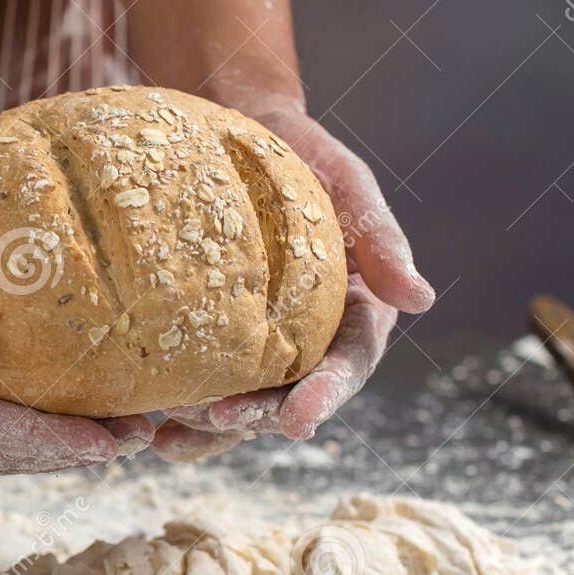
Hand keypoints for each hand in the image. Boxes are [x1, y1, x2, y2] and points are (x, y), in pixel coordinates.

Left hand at [160, 99, 434, 449]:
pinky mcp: (212, 343)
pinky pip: (200, 388)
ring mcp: (260, 346)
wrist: (236, 132)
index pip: (347, 363)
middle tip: (222, 422)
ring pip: (244, 405)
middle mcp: (308, 340)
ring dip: (214, 431)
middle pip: (291, 395)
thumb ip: (381, 239)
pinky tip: (150, 433)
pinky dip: (179, 416)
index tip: (298, 421)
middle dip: (259, 417)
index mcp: (353, 311)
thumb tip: (423, 300)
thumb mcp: (346, 183)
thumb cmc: (301, 154)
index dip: (326, 395)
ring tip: (172, 442)